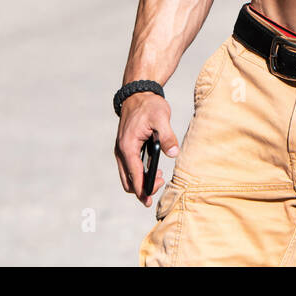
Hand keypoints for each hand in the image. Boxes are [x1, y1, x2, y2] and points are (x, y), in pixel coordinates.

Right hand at [114, 91, 179, 205]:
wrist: (138, 93)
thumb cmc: (149, 105)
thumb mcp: (161, 117)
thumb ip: (167, 136)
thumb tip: (174, 153)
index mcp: (127, 146)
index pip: (134, 176)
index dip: (143, 190)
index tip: (150, 201)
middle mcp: (121, 151)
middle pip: (128, 182)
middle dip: (143, 189)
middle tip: (161, 183)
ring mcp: (121, 150)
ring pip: (128, 177)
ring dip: (141, 181)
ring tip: (160, 176)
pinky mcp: (125, 148)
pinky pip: (129, 168)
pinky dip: (139, 174)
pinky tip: (155, 169)